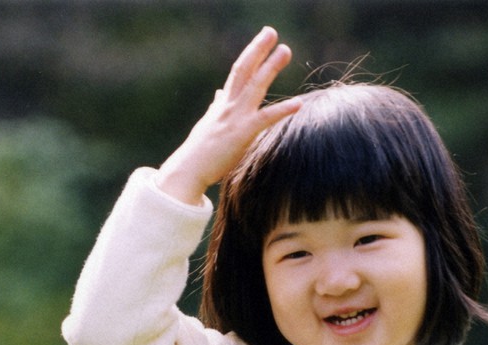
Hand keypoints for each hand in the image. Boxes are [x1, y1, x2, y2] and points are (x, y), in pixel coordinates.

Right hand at [156, 27, 301, 204]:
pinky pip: (266, 118)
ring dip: (271, 66)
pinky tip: (299, 103)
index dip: (250, 55)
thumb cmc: (199, 153)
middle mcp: (228, 105)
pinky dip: (283, 109)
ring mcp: (235, 117)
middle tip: (271, 32)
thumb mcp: (208, 124)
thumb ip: (217, 107)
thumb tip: (219, 94)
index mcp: (223, 104)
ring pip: (255, 85)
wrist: (189, 169)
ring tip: (285, 50)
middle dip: (258, 49)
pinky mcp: (243, 133)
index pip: (238, 73)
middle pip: (244, 70)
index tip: (262, 41)